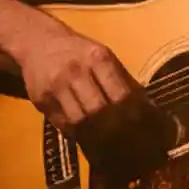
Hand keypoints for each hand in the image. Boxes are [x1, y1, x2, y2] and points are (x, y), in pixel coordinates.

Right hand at [14, 27, 172, 180]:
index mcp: (98, 58)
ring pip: (79, 121)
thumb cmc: (79, 52)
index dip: (134, 116)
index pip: (121, 94)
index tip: (145, 130)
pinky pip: (63, 125)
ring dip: (96, 136)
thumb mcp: (103, 57)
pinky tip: (89, 138)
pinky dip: (78, 134)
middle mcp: (76, 72)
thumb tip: (149, 109)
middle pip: (98, 110)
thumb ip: (123, 81)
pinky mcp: (40, 101)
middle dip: (116, 129)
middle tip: (129, 145)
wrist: (38, 42)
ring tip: (110, 146)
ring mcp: (56, 87)